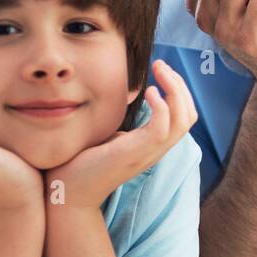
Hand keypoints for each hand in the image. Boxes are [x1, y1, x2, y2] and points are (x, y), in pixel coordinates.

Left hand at [45, 60, 198, 209]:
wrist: (67, 192)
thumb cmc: (82, 164)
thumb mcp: (109, 136)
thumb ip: (123, 122)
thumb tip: (125, 98)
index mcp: (152, 144)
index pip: (184, 116)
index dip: (179, 91)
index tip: (162, 71)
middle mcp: (156, 149)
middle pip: (189, 115)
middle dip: (180, 85)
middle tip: (162, 65)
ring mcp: (148, 152)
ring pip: (183, 119)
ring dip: (176, 90)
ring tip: (160, 71)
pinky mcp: (136, 153)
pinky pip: (163, 128)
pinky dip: (162, 106)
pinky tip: (149, 92)